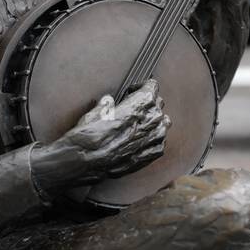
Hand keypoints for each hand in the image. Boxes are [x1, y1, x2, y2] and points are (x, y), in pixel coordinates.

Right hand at [37, 79, 169, 187]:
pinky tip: (142, 140)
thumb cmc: (87, 136)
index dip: (142, 86)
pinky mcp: (150, 156)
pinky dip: (153, 140)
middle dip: (147, 103)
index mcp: (138, 105)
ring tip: (140, 124)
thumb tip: (109, 101)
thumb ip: (106, 105)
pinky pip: (160, 143)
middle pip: (158, 104)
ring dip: (154, 121)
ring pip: (164, 123)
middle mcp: (150, 121)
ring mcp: (152, 139)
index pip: (152, 87)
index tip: (133, 91)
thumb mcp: (94, 113)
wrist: (85, 163)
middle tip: (133, 107)